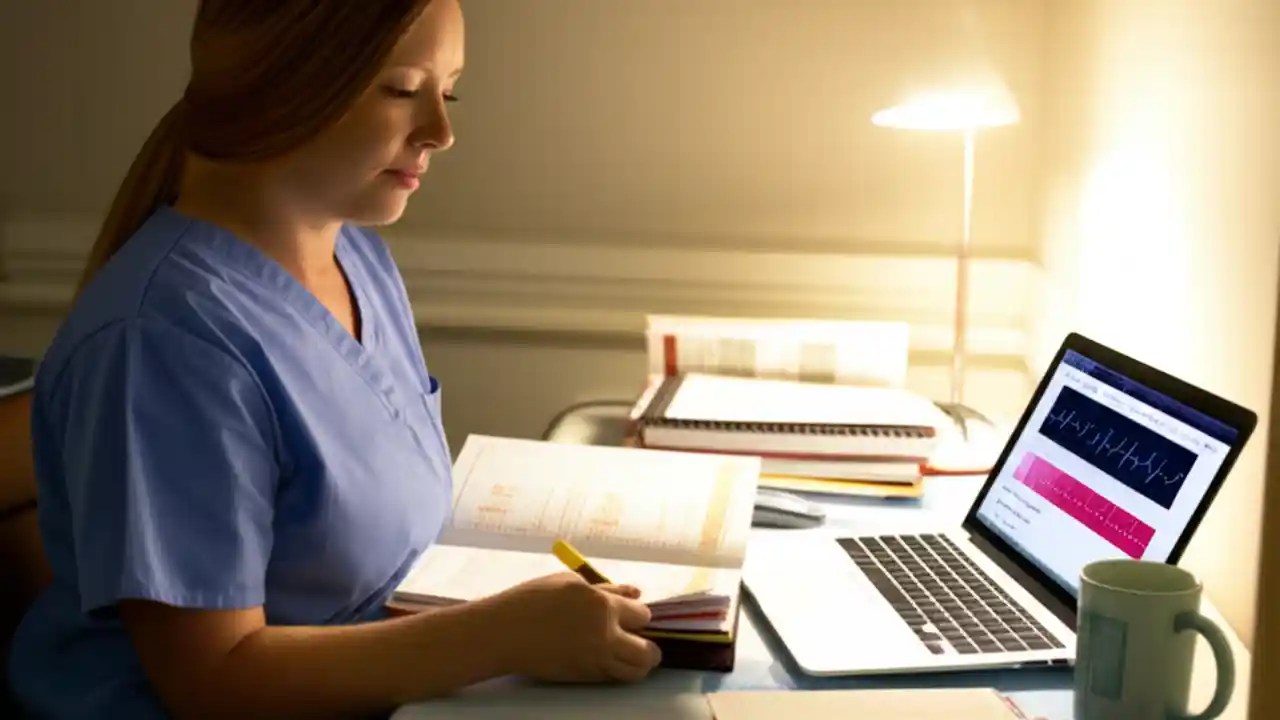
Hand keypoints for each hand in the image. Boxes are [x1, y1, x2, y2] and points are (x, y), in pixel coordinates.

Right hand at [485, 572, 661, 683]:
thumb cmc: (532, 599)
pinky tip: (606, 659)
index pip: (643, 615)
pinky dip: (617, 670)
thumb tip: (634, 593)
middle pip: (648, 651)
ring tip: (630, 656)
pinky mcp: (583, 677)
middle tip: (639, 642)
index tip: (632, 616)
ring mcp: (595, 660)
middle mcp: (605, 636)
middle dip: (649, 646)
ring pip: (636, 671)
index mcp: (603, 606)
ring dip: (639, 663)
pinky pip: (613, 677)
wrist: (503, 633)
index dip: (638, 615)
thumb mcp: (569, 583)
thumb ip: (605, 589)